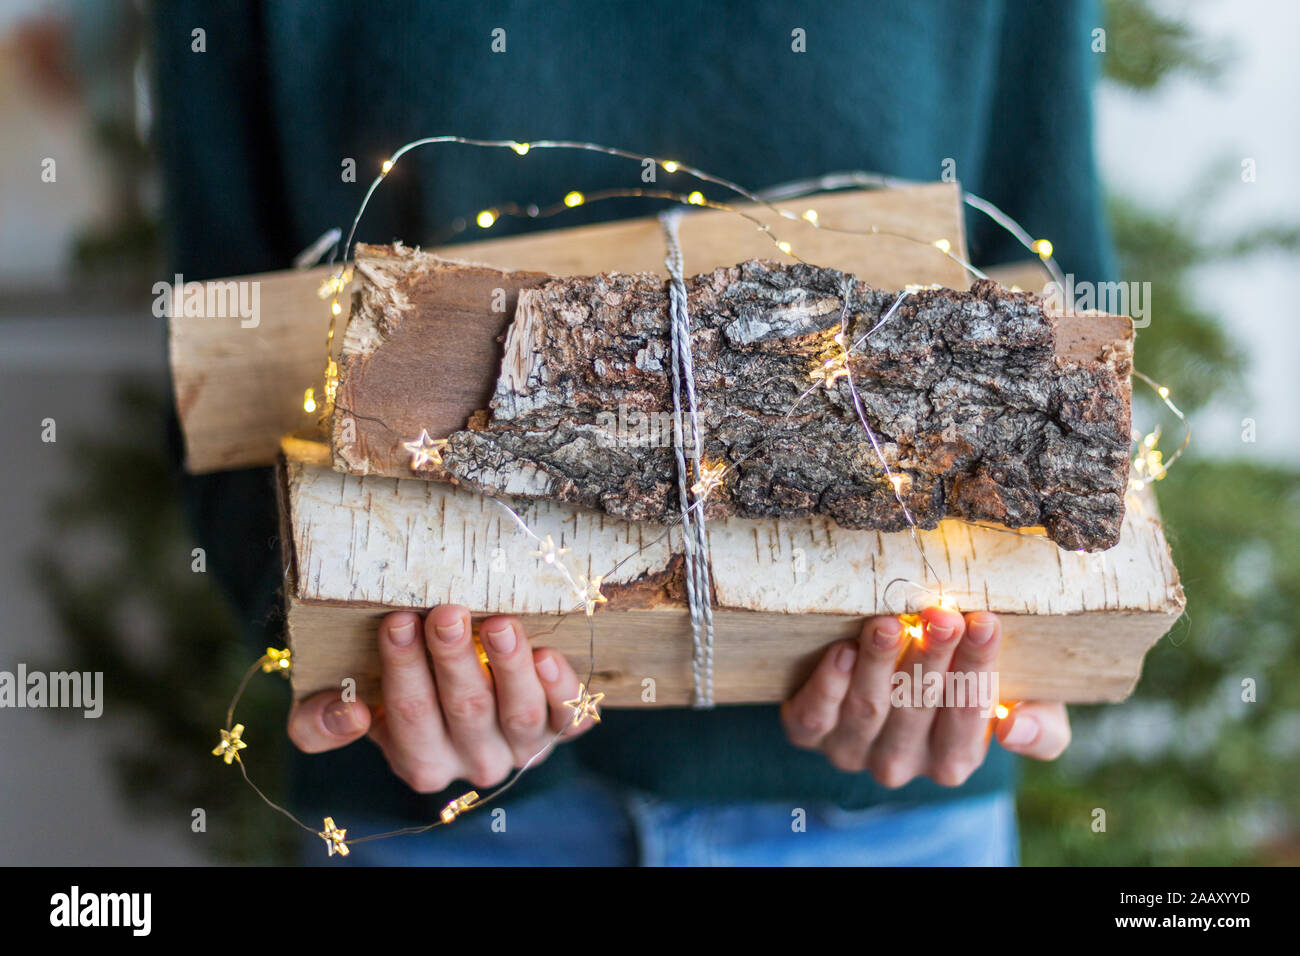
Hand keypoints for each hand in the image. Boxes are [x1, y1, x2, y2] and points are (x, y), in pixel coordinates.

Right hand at [287, 604, 593, 791]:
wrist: (467, 696)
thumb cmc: (398, 694)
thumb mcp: (348, 708)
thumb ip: (319, 721)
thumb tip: (349, 714)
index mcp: (422, 761)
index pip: (409, 717)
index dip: (403, 669)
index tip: (398, 620)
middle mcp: (475, 761)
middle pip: (466, 710)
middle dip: (454, 659)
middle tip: (447, 613)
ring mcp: (524, 746)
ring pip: (519, 713)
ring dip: (509, 666)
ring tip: (500, 624)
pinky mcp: (562, 726)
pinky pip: (569, 716)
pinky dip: (561, 688)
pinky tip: (548, 655)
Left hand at [781, 607, 1069, 786]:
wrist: (893, 679)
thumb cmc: (966, 687)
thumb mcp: (1023, 707)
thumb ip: (1041, 728)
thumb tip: (1015, 729)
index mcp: (953, 760)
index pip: (969, 714)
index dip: (979, 667)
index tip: (985, 621)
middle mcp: (900, 763)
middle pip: (917, 708)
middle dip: (931, 658)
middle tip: (941, 615)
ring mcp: (850, 750)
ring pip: (868, 709)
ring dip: (879, 664)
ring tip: (889, 624)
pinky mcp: (809, 732)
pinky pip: (815, 717)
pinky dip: (827, 685)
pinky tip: (841, 650)